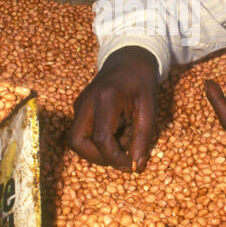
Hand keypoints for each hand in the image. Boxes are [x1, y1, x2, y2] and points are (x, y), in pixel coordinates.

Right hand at [69, 46, 160, 171]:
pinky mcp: (79, 108)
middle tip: (121, 158)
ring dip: (97, 149)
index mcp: (105, 99)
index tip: (132, 165)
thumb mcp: (149, 109)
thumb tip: (136, 166)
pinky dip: (97, 140)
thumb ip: (142, 138)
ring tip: (122, 139)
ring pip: (76, 139)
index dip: (115, 158)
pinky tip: (117, 131)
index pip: (102, 139)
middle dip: (97, 158)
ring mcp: (79, 104)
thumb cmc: (141, 83)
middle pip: (77, 142)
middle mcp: (86, 102)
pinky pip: (82, 132)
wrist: (129, 60)